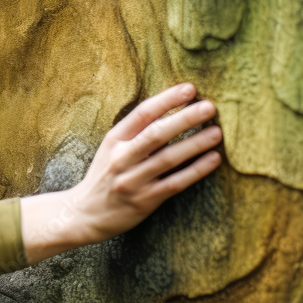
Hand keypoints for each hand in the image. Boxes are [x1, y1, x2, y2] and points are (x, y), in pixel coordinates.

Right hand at [68, 82, 221, 244]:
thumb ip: (136, 132)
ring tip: (216, 132)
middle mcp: (121, 158)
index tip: (190, 88)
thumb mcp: (112, 148)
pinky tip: (213, 159)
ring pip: (168, 159)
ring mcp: (133, 181)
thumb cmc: (105, 175)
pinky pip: (175, 183)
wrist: (86, 214)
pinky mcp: (145, 201)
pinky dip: (196, 170)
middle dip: (185, 118)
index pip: (143, 113)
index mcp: (114, 140)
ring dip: (195, 143)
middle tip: (209, 107)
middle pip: (156, 134)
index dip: (167, 99)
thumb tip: (174, 111)